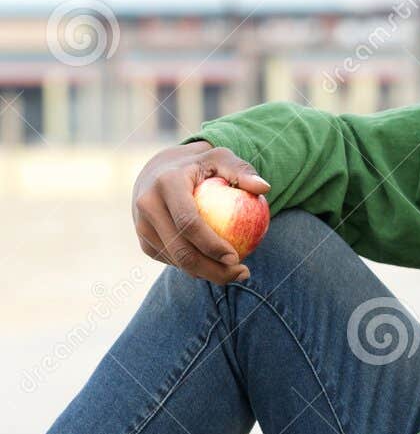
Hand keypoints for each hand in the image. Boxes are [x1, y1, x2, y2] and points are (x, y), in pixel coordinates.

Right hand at [132, 141, 270, 282]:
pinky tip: (218, 266)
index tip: (236, 257)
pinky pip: (173, 261)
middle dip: (213, 270)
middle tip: (242, 273)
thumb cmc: (201, 166)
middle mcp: (148, 205)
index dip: (211, 245)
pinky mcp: (144, 241)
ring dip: (208, 274)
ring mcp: (141, 226)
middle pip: (181, 250)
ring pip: (176, 261)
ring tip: (236, 272)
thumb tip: (264, 188)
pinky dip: (196, 268)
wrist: (160, 171)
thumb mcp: (222, 159)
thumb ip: (243, 172)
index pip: (188, 222)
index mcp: (166, 183)